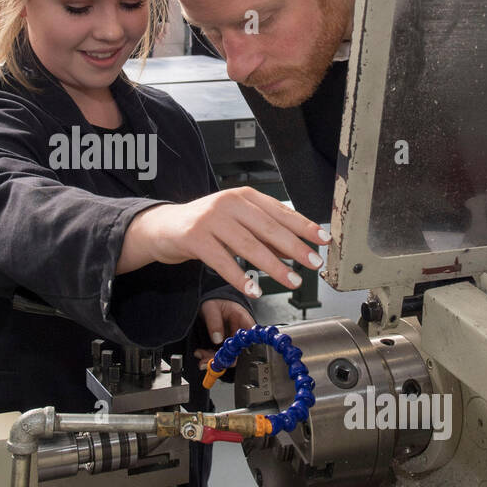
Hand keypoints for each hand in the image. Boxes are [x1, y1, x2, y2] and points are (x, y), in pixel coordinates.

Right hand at [118, 187, 328, 298]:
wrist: (163, 227)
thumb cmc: (204, 226)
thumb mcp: (236, 224)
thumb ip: (263, 234)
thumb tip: (295, 249)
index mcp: (243, 196)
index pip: (280, 211)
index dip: (303, 226)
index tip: (323, 240)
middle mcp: (228, 203)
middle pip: (267, 228)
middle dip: (294, 248)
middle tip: (313, 263)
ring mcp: (210, 220)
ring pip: (248, 246)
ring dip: (273, 266)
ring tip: (291, 280)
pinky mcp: (195, 238)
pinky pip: (222, 261)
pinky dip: (240, 277)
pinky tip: (254, 289)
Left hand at [193, 298, 255, 368]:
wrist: (209, 301)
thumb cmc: (214, 300)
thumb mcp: (211, 308)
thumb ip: (214, 322)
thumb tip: (217, 339)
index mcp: (243, 318)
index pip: (249, 336)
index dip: (241, 348)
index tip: (228, 355)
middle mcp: (240, 331)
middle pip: (238, 350)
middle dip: (223, 358)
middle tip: (208, 360)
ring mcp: (233, 338)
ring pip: (228, 355)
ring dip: (214, 359)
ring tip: (200, 355)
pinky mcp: (225, 343)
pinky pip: (221, 354)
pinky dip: (210, 356)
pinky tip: (201, 353)